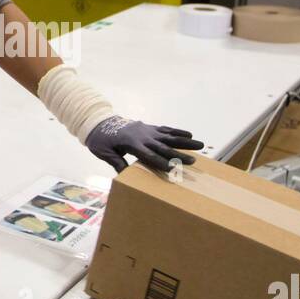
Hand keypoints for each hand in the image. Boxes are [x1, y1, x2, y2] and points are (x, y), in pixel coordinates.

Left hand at [84, 116, 203, 173]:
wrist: (99, 122)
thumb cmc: (101, 140)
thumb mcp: (105, 153)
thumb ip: (116, 162)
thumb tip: (124, 176)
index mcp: (131, 144)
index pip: (149, 155)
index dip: (161, 162)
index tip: (174, 169)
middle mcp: (143, 136)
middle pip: (163, 146)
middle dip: (179, 154)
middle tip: (194, 160)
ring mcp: (147, 130)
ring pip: (169, 136)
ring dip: (185, 141)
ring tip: (200, 144)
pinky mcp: (149, 127)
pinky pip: (166, 129)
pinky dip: (178, 131)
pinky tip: (189, 135)